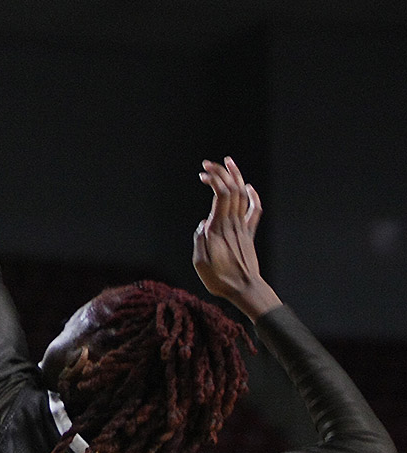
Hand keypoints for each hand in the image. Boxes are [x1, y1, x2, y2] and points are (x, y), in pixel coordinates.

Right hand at [193, 156, 280, 319]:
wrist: (246, 289)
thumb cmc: (220, 280)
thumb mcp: (201, 264)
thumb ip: (200, 242)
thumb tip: (202, 223)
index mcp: (219, 229)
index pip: (221, 195)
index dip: (214, 179)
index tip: (202, 174)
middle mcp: (233, 224)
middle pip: (231, 189)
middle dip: (221, 173)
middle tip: (208, 164)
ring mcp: (243, 228)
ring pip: (242, 195)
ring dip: (236, 177)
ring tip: (228, 163)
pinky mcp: (249, 233)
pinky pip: (254, 210)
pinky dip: (252, 196)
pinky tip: (248, 187)